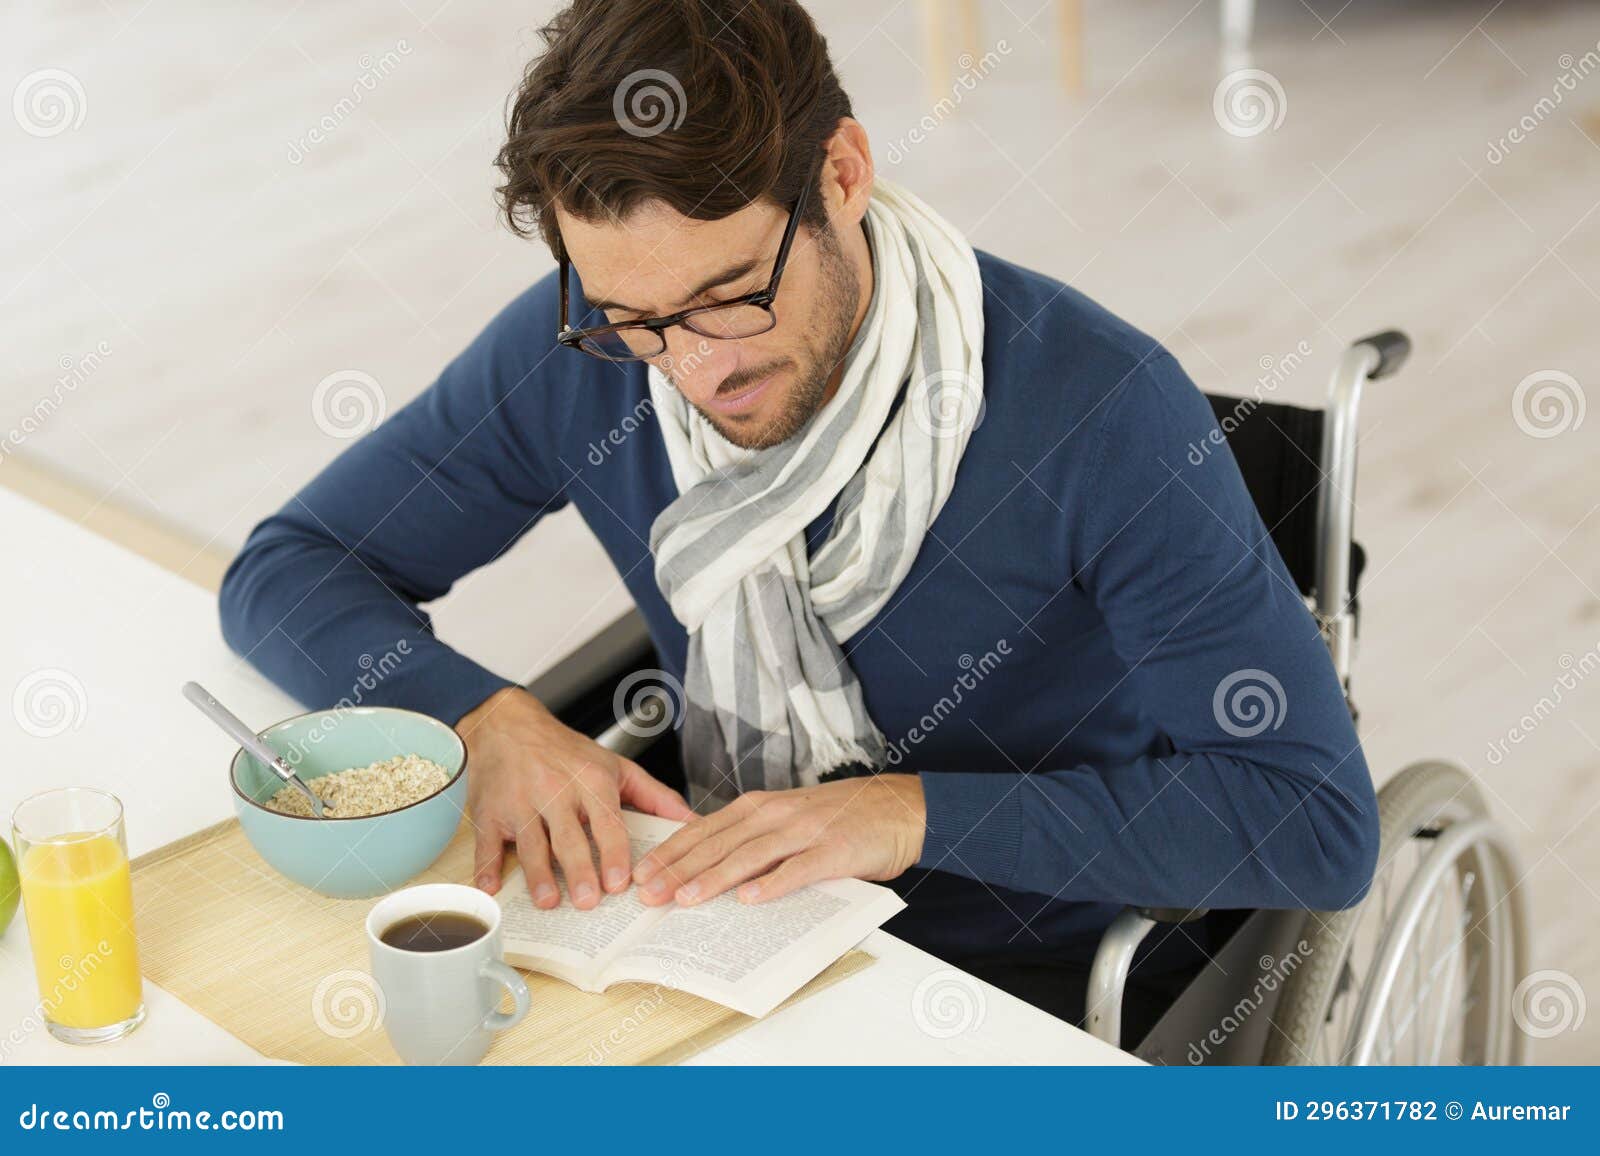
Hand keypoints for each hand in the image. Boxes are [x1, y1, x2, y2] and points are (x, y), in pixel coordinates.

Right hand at [459, 687, 691, 909]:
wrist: (509, 725)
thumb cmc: (567, 753)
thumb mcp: (616, 766)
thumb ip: (656, 796)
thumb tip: (694, 823)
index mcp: (590, 781)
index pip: (606, 821)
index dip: (614, 851)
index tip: (621, 880)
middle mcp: (555, 791)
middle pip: (568, 836)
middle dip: (579, 868)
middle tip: (588, 900)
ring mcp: (520, 802)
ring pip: (529, 842)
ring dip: (537, 874)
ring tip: (549, 902)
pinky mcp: (490, 813)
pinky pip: (487, 843)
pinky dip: (486, 867)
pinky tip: (490, 890)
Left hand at [631, 775, 924, 906]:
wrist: (900, 807)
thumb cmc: (843, 817)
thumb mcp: (789, 819)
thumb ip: (754, 839)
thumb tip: (709, 869)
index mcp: (761, 807)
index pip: (704, 829)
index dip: (671, 851)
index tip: (641, 872)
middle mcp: (777, 814)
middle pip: (718, 843)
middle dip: (678, 869)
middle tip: (647, 893)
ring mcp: (805, 831)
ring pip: (750, 855)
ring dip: (714, 877)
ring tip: (685, 898)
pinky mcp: (834, 850)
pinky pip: (799, 869)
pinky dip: (774, 883)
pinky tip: (751, 899)